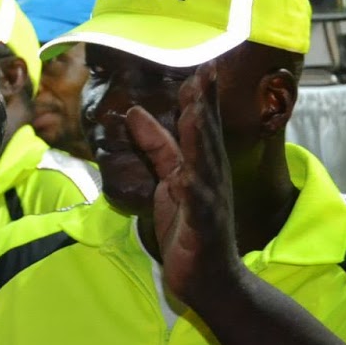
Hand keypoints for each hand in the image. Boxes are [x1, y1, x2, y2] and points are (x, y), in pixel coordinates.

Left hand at [126, 65, 243, 307]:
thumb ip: (156, 148)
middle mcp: (211, 178)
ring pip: (203, 165)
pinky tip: (185, 178)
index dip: (202, 96)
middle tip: (205, 73)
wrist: (210, 280)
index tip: (202, 64)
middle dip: (205, 105)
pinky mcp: (203, 228)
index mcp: (203, 165)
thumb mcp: (168, 182)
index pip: (201, 125)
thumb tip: (134, 113)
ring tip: (195, 110)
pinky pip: (197, 208)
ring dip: (200, 137)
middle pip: (205, 137)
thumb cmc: (190, 228)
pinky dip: (192, 191)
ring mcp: (209, 202)